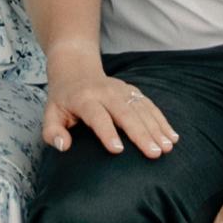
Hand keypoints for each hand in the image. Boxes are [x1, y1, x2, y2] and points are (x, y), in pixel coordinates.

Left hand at [41, 72, 177, 157]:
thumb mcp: (50, 114)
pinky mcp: (132, 91)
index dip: (106, 132)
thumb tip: (64, 146)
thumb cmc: (63, 100)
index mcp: (84, 99)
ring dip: (156, 128)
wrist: (76, 69)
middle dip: (141, 134)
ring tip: (167, 148)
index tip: (117, 150)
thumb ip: (52, 132)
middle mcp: (106, 93)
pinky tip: (172, 136)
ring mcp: (122, 90)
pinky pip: (150, 105)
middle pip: (125, 113)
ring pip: (142, 109)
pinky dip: (162, 120)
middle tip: (154, 153)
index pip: (97, 116)